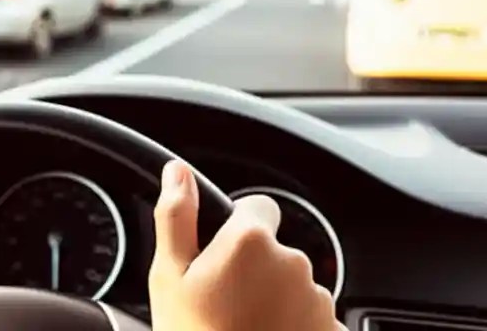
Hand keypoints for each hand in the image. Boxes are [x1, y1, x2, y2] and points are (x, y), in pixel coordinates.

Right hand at [148, 161, 344, 330]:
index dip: (237, 230)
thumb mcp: (168, 277)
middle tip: (224, 304)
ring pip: (294, 286)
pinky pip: (312, 319)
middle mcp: (294, 264)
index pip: (259, 208)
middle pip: (275, 251)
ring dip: (274, 301)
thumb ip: (176, 216)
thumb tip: (177, 172)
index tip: (221, 258)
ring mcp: (318, 301)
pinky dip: (293, 328)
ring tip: (242, 329)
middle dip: (255, 270)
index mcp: (251, 240)